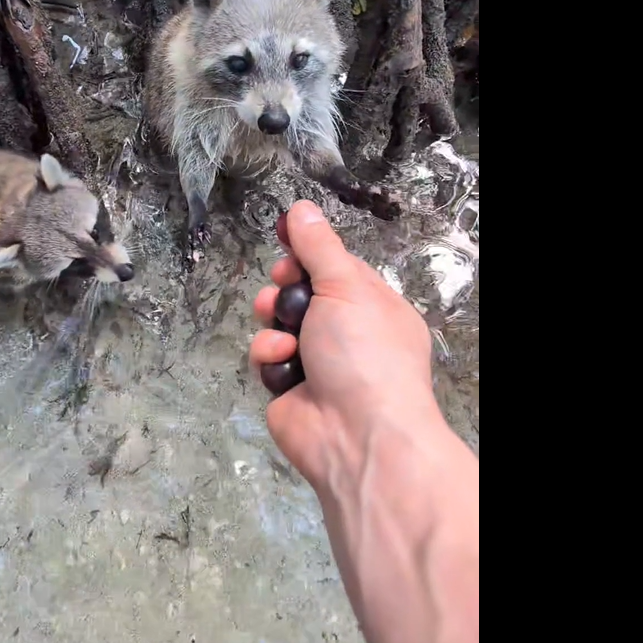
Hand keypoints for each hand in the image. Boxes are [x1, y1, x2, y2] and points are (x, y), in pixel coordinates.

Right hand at [251, 200, 440, 492]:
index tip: (286, 238)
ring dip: (275, 320)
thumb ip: (318, 247)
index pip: (337, 267)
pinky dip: (270, 355)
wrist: (357, 435)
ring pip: (278, 323)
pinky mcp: (289, 387)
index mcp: (374, 307)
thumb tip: (301, 208)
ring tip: (281, 325)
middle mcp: (348, 334)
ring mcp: (317, 362)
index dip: (309, 252)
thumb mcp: (346, 286)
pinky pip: (268, 357)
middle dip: (286, 286)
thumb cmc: (364, 353)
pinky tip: (282, 362)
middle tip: (283, 283)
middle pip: (302, 293)